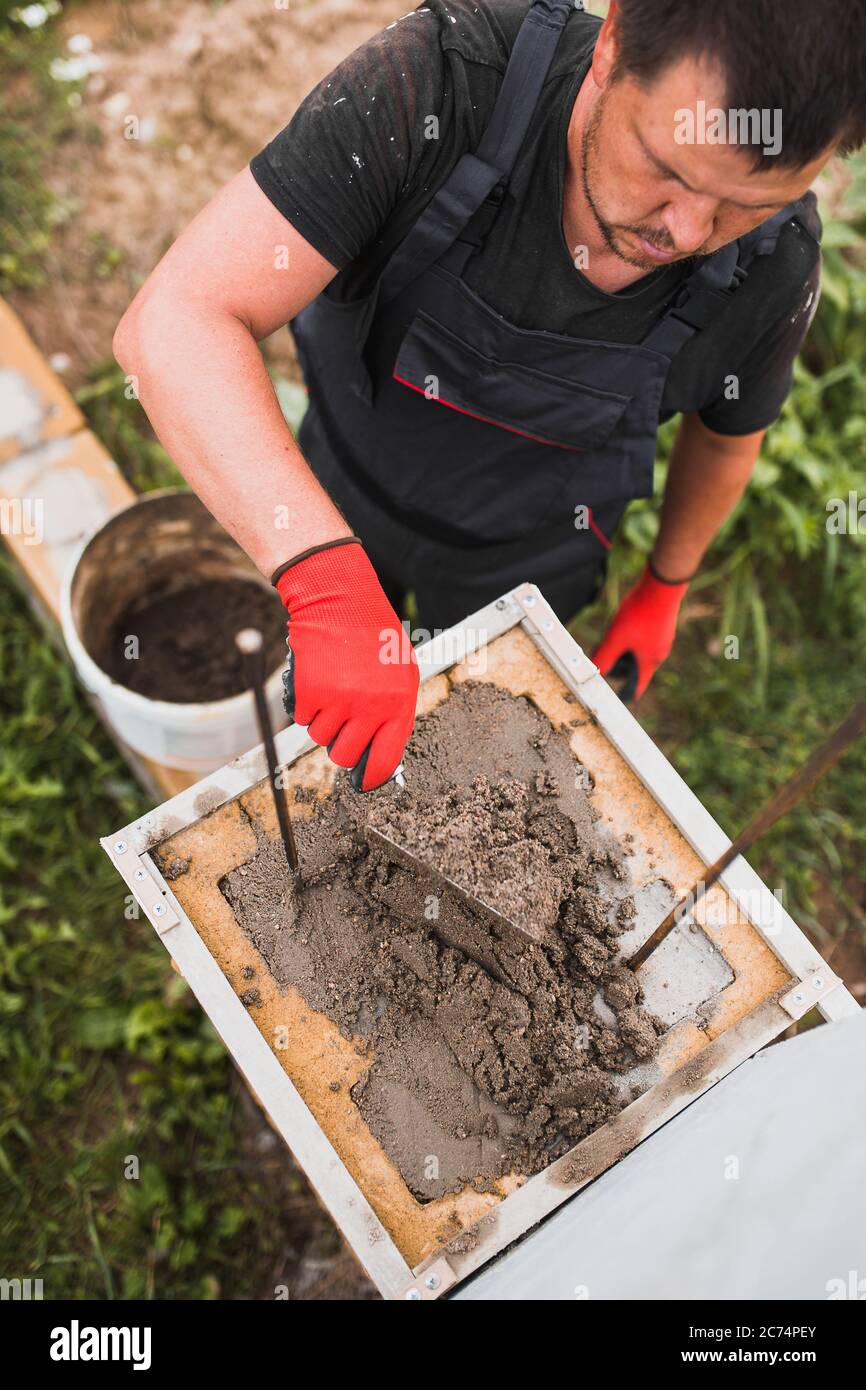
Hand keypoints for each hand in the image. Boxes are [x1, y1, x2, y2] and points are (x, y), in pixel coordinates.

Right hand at [275, 539, 418, 790]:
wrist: (341, 599)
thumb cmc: (373, 635)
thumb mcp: (401, 673)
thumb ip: (395, 711)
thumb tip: (383, 752)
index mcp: (398, 705)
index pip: (384, 758)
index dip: (371, 776)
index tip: (362, 783)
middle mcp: (370, 707)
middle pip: (344, 755)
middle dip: (338, 745)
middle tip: (339, 725)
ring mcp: (339, 700)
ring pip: (319, 737)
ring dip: (321, 721)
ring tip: (330, 691)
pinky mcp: (311, 692)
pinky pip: (302, 718)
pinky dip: (305, 705)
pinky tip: (316, 680)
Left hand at [592, 564, 689, 700]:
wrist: (663, 586)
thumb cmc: (640, 613)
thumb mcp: (616, 637)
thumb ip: (605, 657)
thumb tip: (594, 674)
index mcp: (649, 661)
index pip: (638, 685)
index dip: (626, 693)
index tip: (619, 699)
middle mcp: (660, 652)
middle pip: (639, 667)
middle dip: (621, 666)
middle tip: (605, 660)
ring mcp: (664, 637)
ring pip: (642, 651)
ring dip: (626, 650)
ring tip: (612, 639)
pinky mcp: (663, 624)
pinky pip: (647, 638)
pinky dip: (634, 638)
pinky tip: (627, 624)